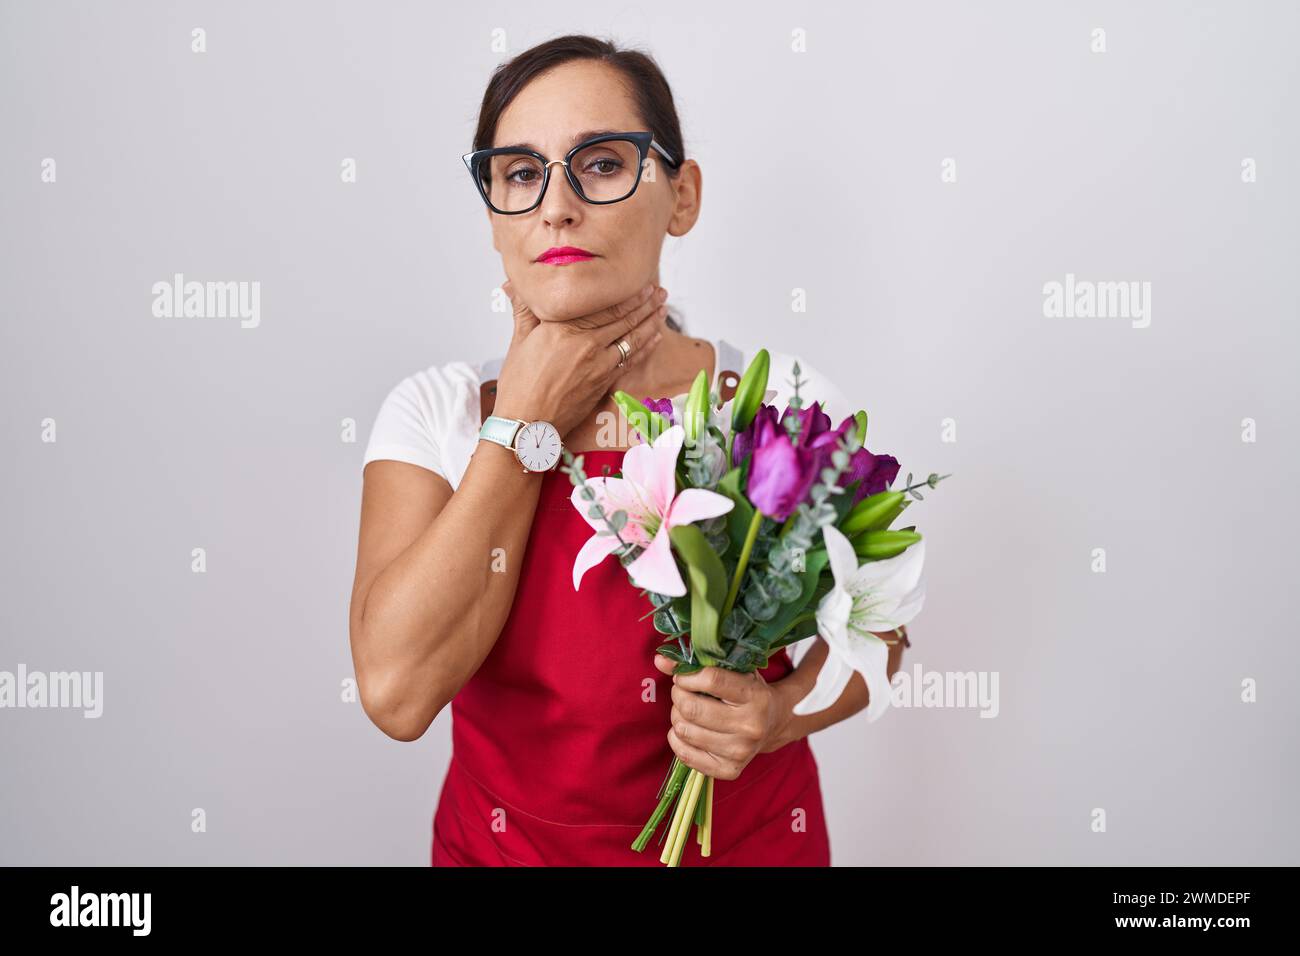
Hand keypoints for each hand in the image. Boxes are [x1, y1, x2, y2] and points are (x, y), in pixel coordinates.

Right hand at [493, 280, 670, 438]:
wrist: (527, 425)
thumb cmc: (519, 386)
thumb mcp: (518, 342)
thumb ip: (524, 310)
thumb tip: (514, 285)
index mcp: (563, 328)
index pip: (602, 305)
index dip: (626, 294)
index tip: (640, 283)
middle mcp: (586, 344)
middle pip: (623, 319)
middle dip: (645, 304)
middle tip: (660, 292)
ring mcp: (598, 364)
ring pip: (632, 338)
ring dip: (651, 322)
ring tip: (662, 309)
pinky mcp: (604, 383)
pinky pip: (631, 360)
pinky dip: (645, 347)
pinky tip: (655, 337)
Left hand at [653, 653, 787, 780]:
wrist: (774, 724)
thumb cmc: (749, 692)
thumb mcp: (733, 671)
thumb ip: (698, 663)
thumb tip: (659, 660)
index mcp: (756, 697)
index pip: (712, 680)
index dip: (688, 676)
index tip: (684, 676)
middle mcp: (751, 727)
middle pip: (692, 708)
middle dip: (678, 695)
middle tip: (682, 691)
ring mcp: (740, 752)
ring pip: (685, 730)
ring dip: (677, 716)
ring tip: (686, 710)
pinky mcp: (729, 771)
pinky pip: (685, 755)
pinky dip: (677, 738)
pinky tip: (687, 728)